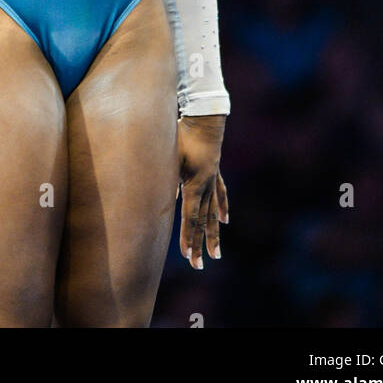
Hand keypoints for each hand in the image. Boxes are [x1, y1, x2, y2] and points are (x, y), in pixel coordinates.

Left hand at [177, 113, 228, 268]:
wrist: (204, 116)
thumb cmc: (182, 134)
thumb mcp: (169, 154)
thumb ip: (164, 176)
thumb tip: (156, 195)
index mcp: (194, 184)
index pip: (190, 218)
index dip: (188, 238)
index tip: (186, 256)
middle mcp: (206, 186)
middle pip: (202, 221)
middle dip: (199, 244)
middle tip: (198, 265)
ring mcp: (212, 180)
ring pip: (213, 213)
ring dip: (213, 234)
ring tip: (217, 253)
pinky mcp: (214, 171)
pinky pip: (220, 194)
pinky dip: (222, 207)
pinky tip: (225, 220)